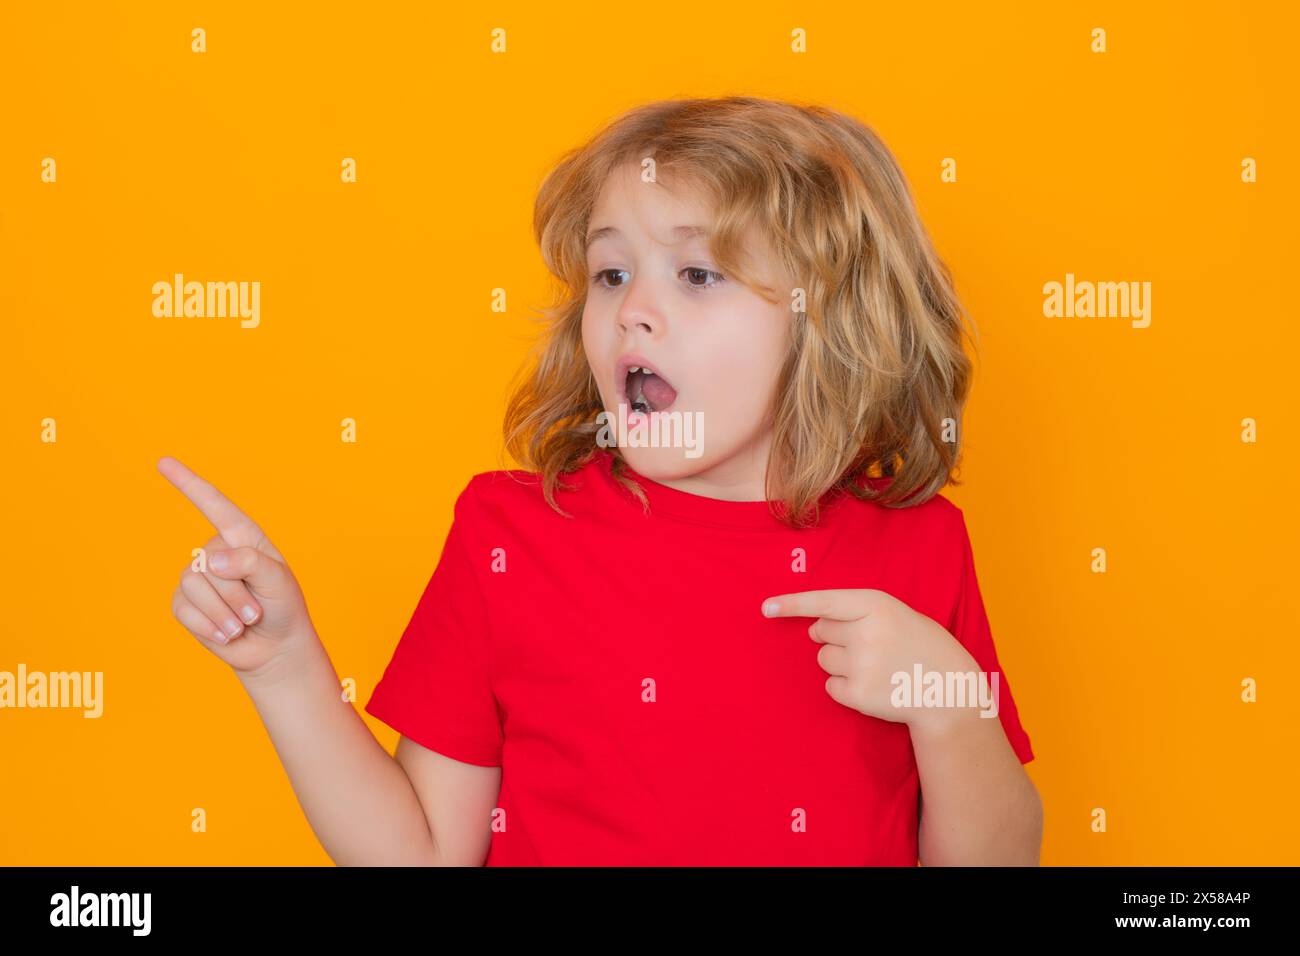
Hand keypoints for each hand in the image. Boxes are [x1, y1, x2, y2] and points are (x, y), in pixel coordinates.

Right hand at [159, 456, 319, 682]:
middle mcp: (216, 553)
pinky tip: (227, 634)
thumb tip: (209, 561)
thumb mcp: (278, 580)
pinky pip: (186, 611)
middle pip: (210, 565)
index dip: (188, 483)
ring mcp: (197, 578)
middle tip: (257, 612)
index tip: (163, 462)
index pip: (214, 505)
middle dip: (237, 595)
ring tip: (244, 623)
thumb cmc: (281, 607)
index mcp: (242, 538)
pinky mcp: (184, 604)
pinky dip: (210, 627)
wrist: (274, 647)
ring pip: (196, 587)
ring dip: (226, 613)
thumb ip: (249, 563)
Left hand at [760, 588, 979, 728]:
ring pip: (822, 659)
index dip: (792, 604)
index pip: (824, 602)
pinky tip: (872, 685)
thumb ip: (858, 613)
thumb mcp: (896, 613)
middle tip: (867, 644)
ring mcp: (862, 665)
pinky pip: (830, 686)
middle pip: (820, 631)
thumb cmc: (919, 644)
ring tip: (874, 666)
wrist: (949, 689)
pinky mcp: (859, 694)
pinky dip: (844, 687)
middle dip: (834, 636)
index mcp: (877, 604)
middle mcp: (866, 632)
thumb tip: (813, 626)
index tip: (766, 607)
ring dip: (839, 662)